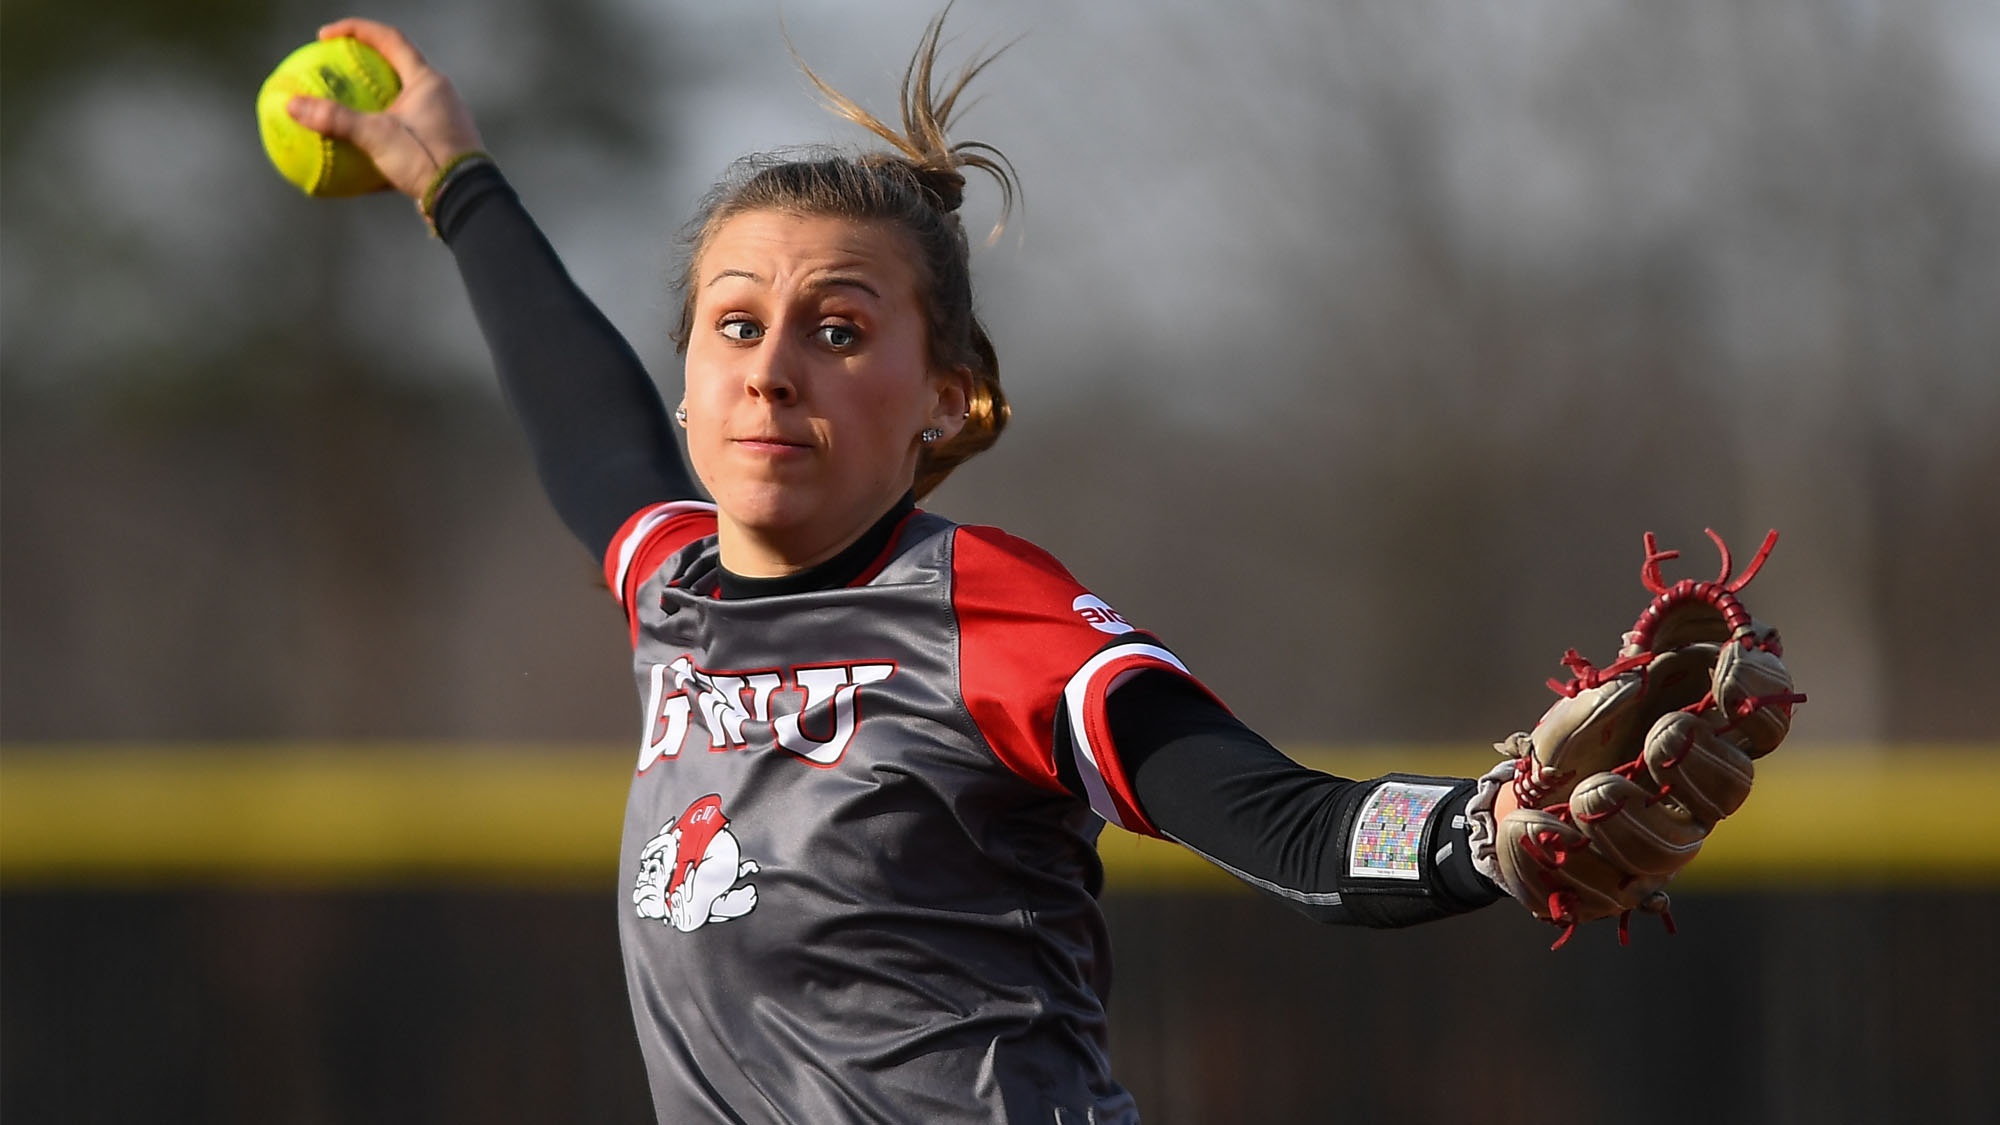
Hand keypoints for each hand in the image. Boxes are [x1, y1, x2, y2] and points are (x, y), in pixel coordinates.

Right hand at [284, 18, 485, 200]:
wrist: (466, 198)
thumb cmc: (427, 159)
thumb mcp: (377, 137)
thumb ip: (336, 119)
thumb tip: (293, 106)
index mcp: (427, 80)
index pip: (389, 39)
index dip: (356, 30)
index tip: (326, 36)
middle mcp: (440, 94)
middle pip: (398, 65)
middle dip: (366, 62)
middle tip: (337, 66)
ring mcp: (444, 119)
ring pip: (404, 98)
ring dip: (376, 98)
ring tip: (348, 105)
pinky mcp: (443, 143)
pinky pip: (409, 128)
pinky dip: (385, 129)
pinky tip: (363, 145)